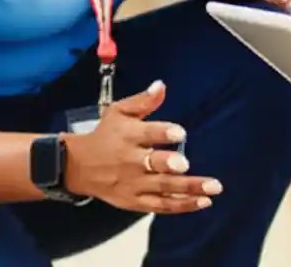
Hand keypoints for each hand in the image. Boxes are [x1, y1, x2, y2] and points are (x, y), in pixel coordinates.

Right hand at [62, 80, 222, 213]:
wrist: (78, 167)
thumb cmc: (105, 135)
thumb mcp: (118, 112)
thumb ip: (142, 101)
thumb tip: (161, 86)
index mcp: (128, 136)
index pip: (147, 133)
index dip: (163, 133)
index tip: (179, 133)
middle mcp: (130, 161)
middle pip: (153, 164)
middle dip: (169, 165)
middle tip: (185, 164)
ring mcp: (133, 184)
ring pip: (163, 188)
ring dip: (189, 188)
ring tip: (212, 188)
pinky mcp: (135, 201)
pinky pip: (161, 206)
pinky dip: (182, 205)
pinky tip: (203, 202)